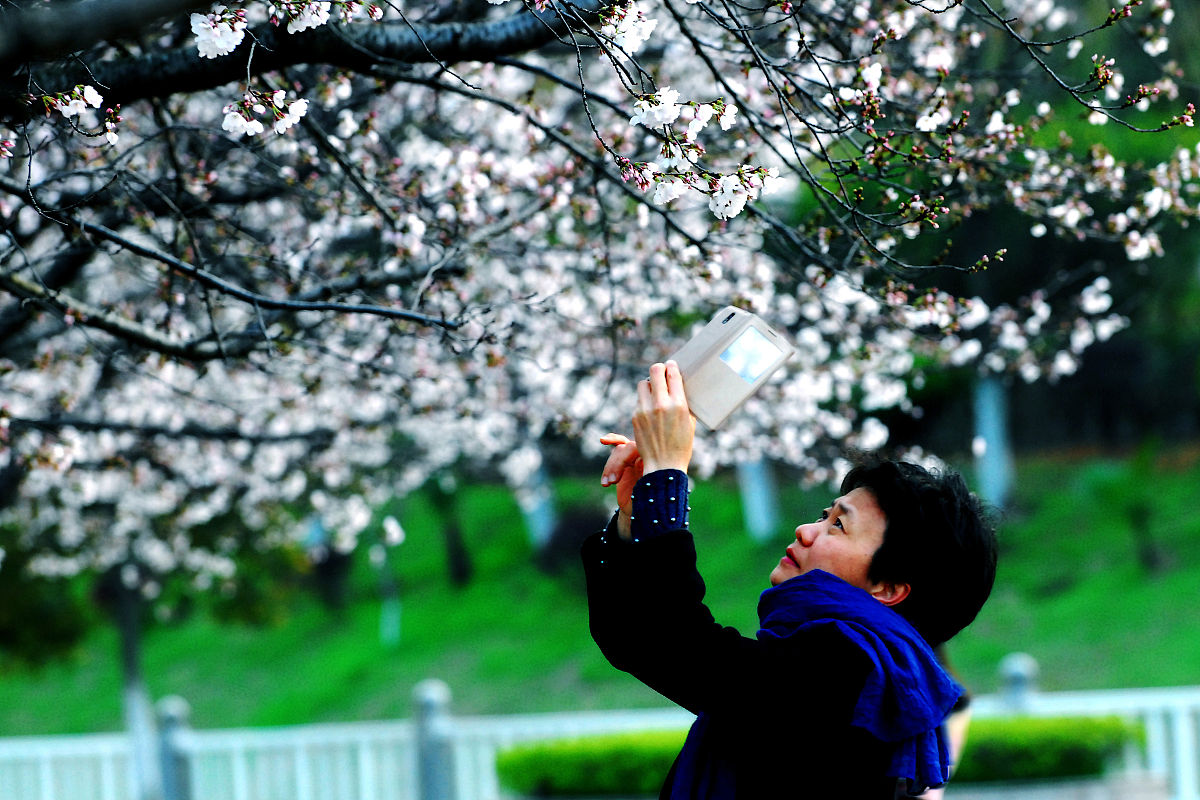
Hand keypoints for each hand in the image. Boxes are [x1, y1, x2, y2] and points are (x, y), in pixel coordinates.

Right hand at [599, 433, 640, 539]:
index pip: (642, 453)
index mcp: (658, 464)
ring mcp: (637, 456)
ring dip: (610, 466)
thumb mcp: (647, 496)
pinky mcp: (626, 457)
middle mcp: (649, 457)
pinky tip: (603, 440)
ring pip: (619, 450)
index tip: (618, 476)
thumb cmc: (649, 504)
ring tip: (607, 484)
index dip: (627, 461)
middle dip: (617, 464)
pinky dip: (612, 439)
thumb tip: (640, 467)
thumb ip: (646, 482)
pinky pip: (620, 443)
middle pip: (629, 449)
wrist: (644, 510)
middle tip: (612, 482)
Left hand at [632, 360, 694, 474]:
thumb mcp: (690, 422)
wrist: (663, 465)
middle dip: (659, 368)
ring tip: (654, 391)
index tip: (671, 365)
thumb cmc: (681, 445)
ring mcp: (645, 410)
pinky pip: (638, 399)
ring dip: (649, 384)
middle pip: (654, 371)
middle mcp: (660, 404)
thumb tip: (679, 387)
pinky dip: (644, 399)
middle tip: (661, 371)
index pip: (672, 374)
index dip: (671, 366)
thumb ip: (683, 403)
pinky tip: (650, 407)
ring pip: (642, 383)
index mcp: (678, 404)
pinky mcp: (635, 416)